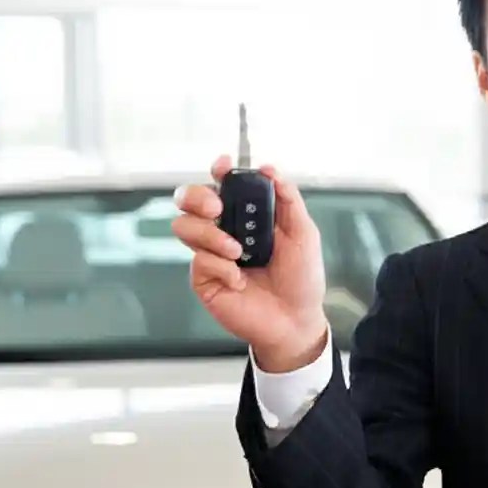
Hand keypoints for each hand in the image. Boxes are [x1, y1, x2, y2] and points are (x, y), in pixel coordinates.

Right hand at [172, 155, 328, 370]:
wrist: (295, 320)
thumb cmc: (300, 278)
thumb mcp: (303, 233)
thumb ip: (288, 199)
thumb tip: (269, 169)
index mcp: (246, 215)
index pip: (222, 184)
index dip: (218, 171)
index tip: (224, 166)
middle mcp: (223, 230)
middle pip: (188, 199)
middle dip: (196, 196)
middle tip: (217, 209)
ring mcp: (210, 254)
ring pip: (185, 227)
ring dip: (210, 235)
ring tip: (237, 252)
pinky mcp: (204, 279)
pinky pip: (199, 261)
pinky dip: (221, 267)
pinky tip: (238, 280)